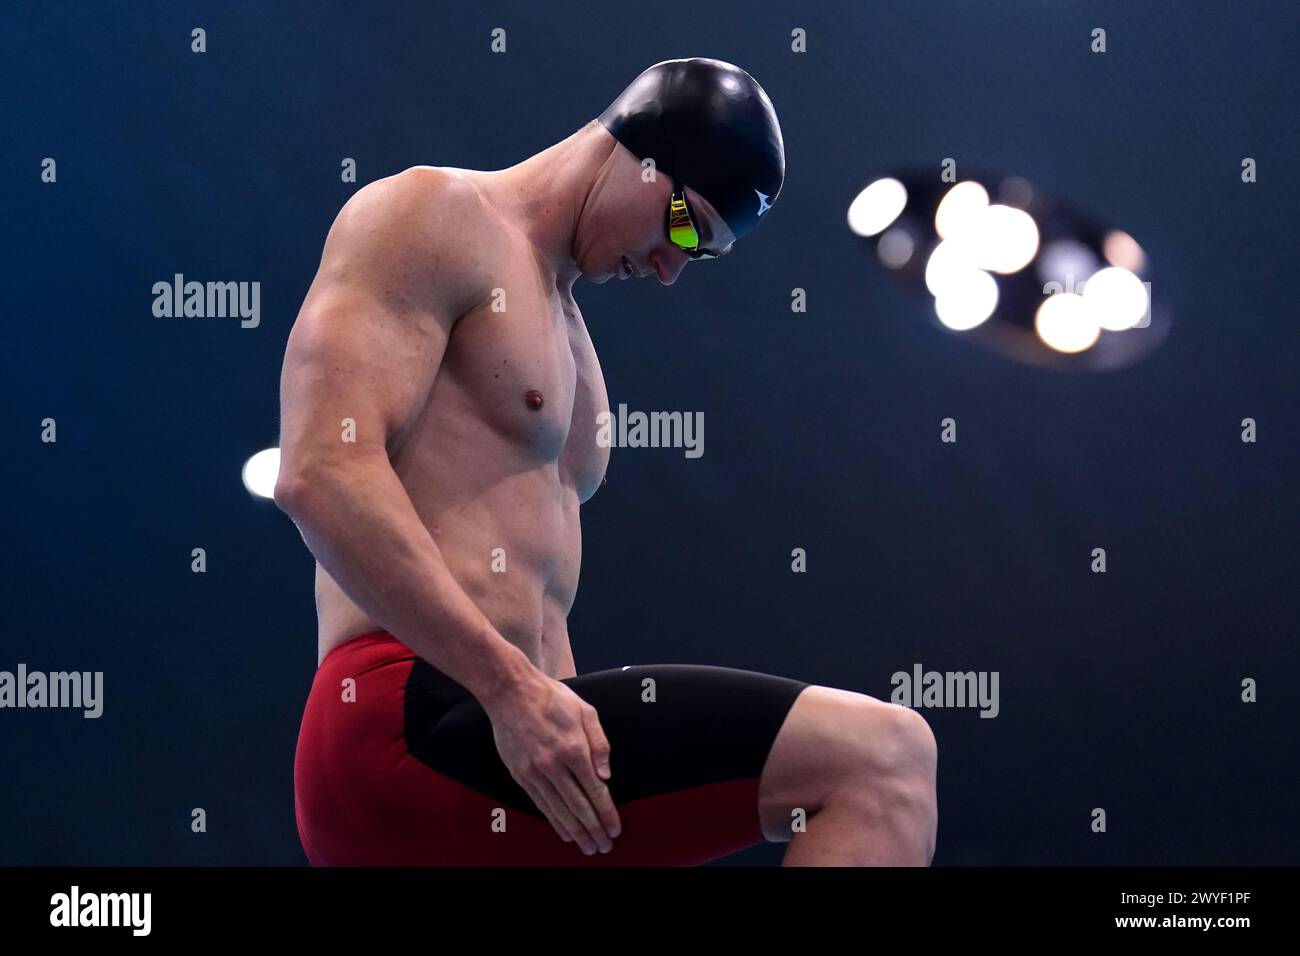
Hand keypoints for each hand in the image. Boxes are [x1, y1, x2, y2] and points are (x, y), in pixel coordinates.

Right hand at [482, 671, 620, 854]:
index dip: (607, 813)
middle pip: (579, 806)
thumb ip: (600, 743)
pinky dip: (553, 820)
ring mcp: (535, 771)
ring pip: (559, 810)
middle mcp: (554, 765)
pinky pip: (540, 803)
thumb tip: (606, 775)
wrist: (510, 691)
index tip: (615, 829)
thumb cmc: (551, 697)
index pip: (595, 791)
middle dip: (594, 829)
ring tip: (587, 846)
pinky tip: (564, 832)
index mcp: (574, 748)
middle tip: (604, 846)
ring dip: (576, 832)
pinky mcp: (520, 773)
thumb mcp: (586, 711)